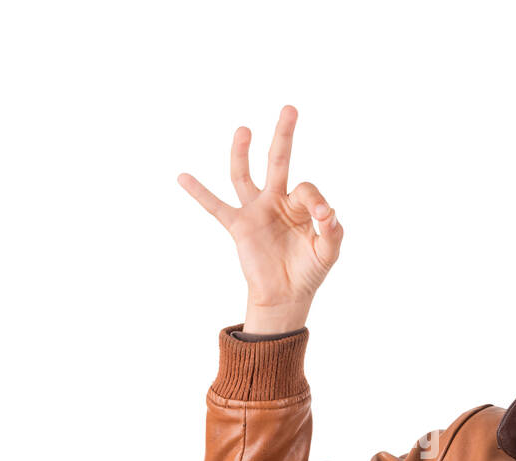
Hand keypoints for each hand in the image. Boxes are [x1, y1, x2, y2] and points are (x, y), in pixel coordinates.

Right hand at [177, 104, 343, 333]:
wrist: (286, 297)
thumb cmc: (309, 272)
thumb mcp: (328, 253)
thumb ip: (332, 231)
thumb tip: (327, 212)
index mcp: (300, 205)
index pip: (307, 190)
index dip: (316, 201)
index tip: (323, 218)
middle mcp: (277, 201)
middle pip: (279, 160)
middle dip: (284, 135)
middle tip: (290, 108)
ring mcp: (256, 211)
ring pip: (244, 176)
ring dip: (242, 153)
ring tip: (244, 129)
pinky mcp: (239, 227)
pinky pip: (215, 207)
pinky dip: (199, 193)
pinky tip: (183, 177)